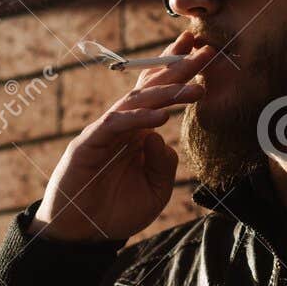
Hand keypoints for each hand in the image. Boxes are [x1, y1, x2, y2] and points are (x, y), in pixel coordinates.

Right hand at [29, 32, 214, 241]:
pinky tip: (161, 116)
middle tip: (205, 49)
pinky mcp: (88, 145)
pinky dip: (138, 119)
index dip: (178, 70)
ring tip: (195, 85)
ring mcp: (104, 132)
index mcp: (138, 132)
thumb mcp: (154, 190)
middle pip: (151, 88)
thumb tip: (164, 137)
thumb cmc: (115, 212)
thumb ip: (164, 164)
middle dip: (178, 68)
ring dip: (166, 92)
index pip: (158, 94)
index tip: (201, 50)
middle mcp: (122, 126)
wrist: (81, 235)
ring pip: (136, 103)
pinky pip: (115, 125)